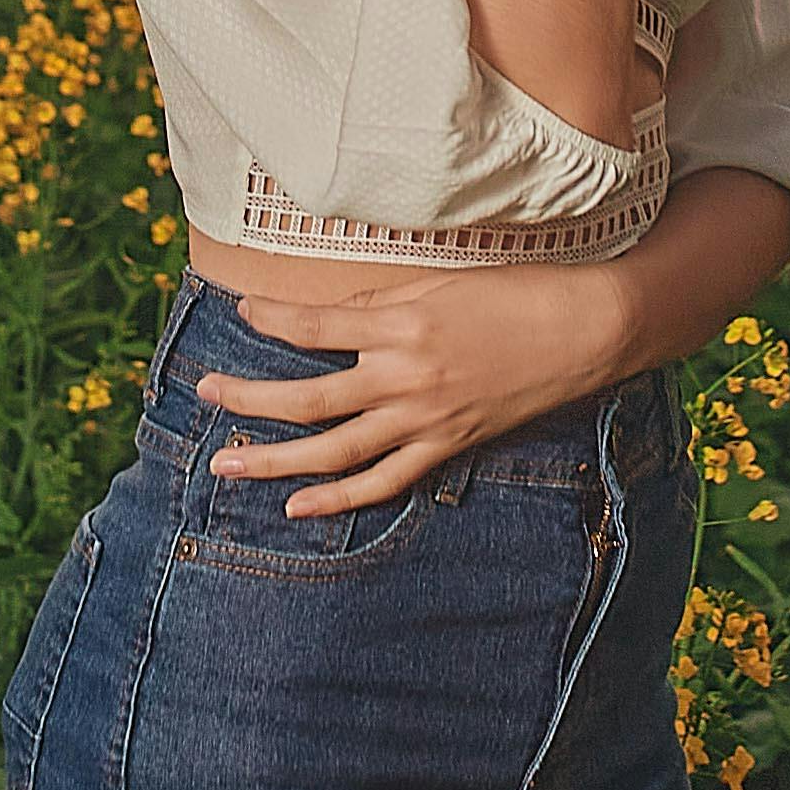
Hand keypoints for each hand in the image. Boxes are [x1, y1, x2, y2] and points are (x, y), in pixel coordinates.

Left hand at [198, 263, 633, 515]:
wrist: (585, 330)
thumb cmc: (516, 293)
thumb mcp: (442, 284)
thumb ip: (381, 306)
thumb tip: (327, 320)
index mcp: (402, 325)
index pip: (314, 326)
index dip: (271, 320)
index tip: (241, 313)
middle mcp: (405, 377)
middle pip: (309, 397)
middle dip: (249, 398)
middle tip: (204, 394)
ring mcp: (425, 419)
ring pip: (335, 449)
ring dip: (275, 459)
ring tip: (225, 463)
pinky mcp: (447, 445)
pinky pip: (384, 481)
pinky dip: (340, 498)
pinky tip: (299, 505)